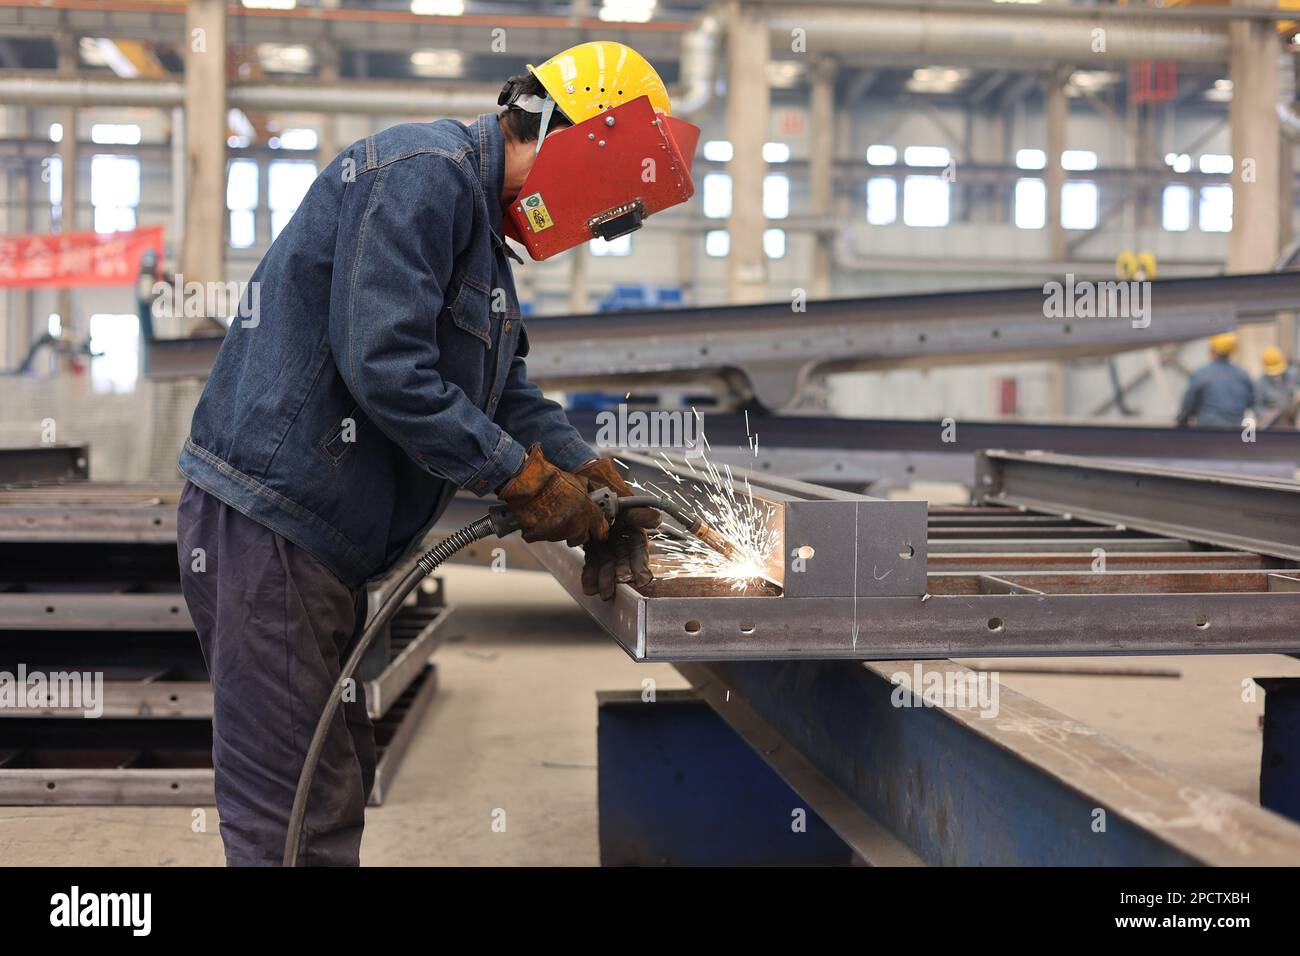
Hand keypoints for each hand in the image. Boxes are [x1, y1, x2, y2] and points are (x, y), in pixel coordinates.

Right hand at [498, 444, 608, 545]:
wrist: (531, 484)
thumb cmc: (553, 481)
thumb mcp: (578, 482)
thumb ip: (589, 494)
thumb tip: (593, 497)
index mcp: (588, 514)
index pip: (601, 530)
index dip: (599, 530)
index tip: (597, 529)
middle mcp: (576, 527)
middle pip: (582, 539)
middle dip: (579, 532)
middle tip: (571, 521)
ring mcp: (559, 533)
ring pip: (564, 537)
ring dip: (561, 530)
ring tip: (553, 514)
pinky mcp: (541, 536)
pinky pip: (545, 536)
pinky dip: (543, 530)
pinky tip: (541, 517)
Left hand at [575, 457, 658, 599]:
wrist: (587, 486)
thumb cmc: (611, 495)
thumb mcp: (627, 503)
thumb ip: (640, 513)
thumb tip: (657, 519)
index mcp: (634, 532)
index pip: (639, 552)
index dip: (640, 566)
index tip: (640, 579)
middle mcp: (621, 542)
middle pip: (623, 562)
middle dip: (621, 574)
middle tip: (619, 583)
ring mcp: (606, 547)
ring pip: (607, 566)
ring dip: (606, 580)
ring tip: (603, 592)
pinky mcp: (591, 550)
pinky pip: (592, 564)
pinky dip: (590, 576)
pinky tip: (589, 587)